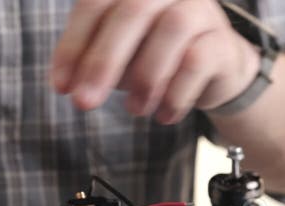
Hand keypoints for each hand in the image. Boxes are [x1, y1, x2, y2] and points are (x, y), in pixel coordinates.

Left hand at [50, 0, 259, 123]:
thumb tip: (73, 85)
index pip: (96, 4)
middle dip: (103, 61)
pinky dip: (175, 94)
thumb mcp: (121, 57)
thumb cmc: (158, 58)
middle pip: (132, 11)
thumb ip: (97, 61)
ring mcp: (200, 9)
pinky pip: (198, 61)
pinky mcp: (223, 40)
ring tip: (134, 110)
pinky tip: (164, 115)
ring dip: (145, 77)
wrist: (216, 70)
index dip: (74, 45)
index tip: (61, 86)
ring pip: (171, 30)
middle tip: (85, 103)